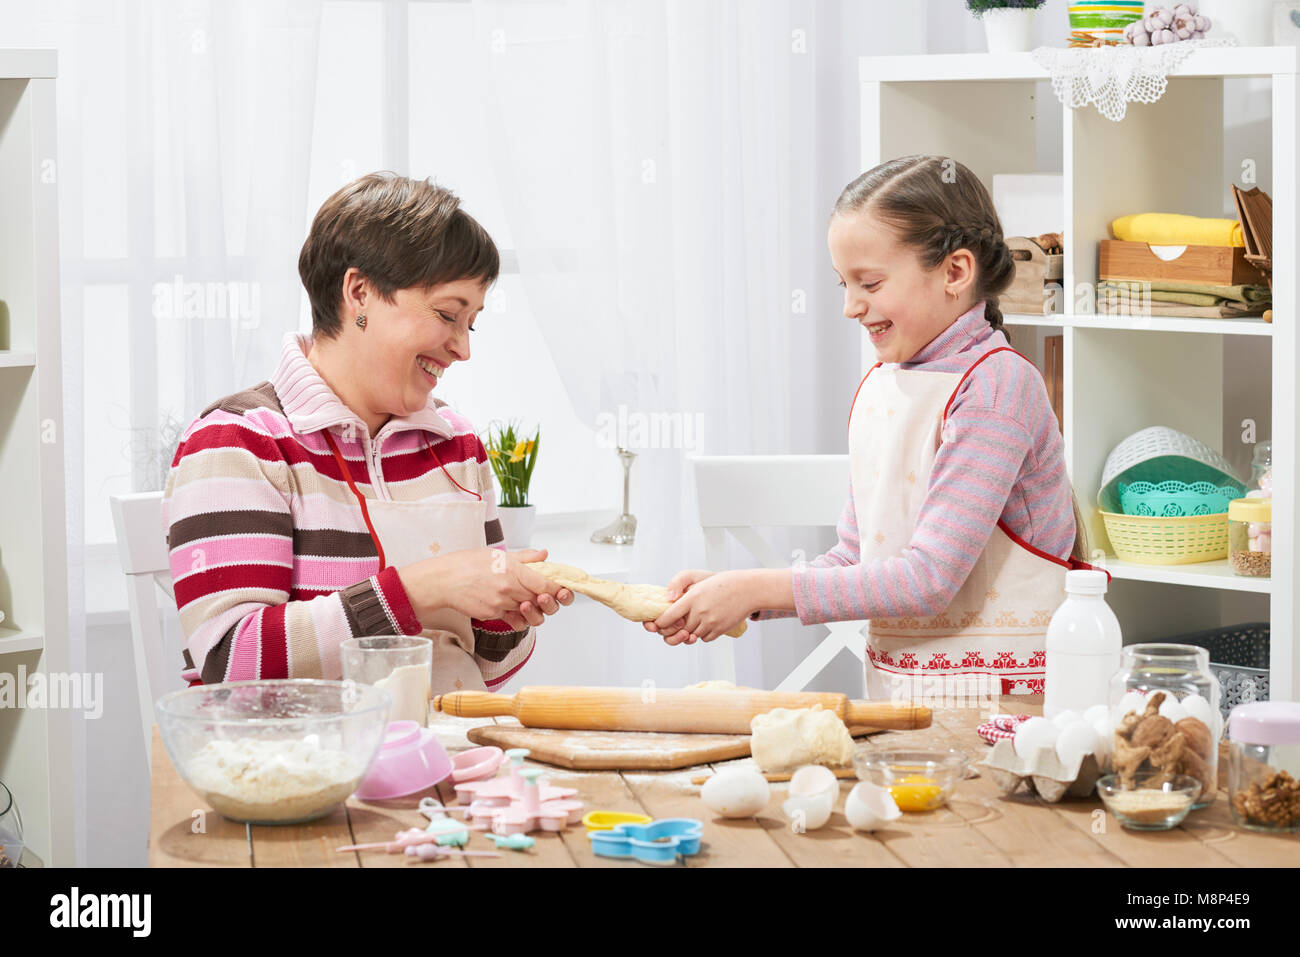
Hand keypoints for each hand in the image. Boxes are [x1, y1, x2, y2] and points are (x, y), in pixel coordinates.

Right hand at [397, 547, 572, 631]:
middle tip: (545, 596)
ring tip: (526, 601)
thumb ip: (524, 557)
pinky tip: (512, 607)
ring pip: (528, 612)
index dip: (558, 588)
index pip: (546, 584)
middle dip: (547, 600)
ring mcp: (501, 604)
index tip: (561, 588)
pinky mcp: (492, 615)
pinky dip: (516, 615)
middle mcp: (509, 588)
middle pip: (541, 600)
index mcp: (513, 570)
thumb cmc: (466, 564)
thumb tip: (543, 555)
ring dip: (531, 608)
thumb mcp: (497, 554)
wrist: (442, 581)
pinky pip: (512, 618)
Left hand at [652, 569, 753, 645]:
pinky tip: (704, 624)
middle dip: (673, 630)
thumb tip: (668, 599)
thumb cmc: (722, 583)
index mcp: (692, 598)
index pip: (668, 617)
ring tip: (692, 622)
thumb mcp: (696, 576)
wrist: (748, 589)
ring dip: (688, 633)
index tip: (657, 623)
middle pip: (678, 630)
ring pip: (691, 636)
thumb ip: (677, 583)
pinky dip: (702, 634)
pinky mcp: (720, 630)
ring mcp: (711, 622)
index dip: (660, 623)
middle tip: (675, 625)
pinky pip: (705, 638)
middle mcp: (700, 612)